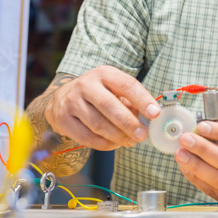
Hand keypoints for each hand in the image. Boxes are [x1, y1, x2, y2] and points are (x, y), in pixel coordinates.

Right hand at [44, 66, 160, 150]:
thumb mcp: (115, 90)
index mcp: (104, 73)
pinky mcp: (63, 119)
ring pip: (98, 124)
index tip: (155, 113)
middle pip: (109, 106)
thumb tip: (148, 120)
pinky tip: (114, 144)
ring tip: (130, 141)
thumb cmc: (98, 95)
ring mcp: (72, 102)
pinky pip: (87, 137)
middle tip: (142, 135)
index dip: (142, 100)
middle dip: (129, 123)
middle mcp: (86, 85)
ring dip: (118, 136)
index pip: (126, 85)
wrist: (63, 97)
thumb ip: (131, 102)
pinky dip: (104, 144)